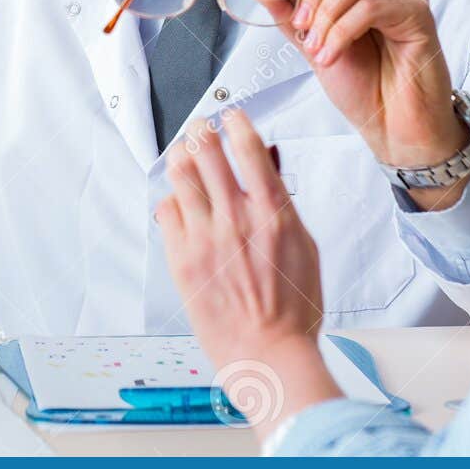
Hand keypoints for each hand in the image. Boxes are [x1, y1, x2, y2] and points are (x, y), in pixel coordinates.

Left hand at [157, 109, 342, 435]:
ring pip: (180, 174)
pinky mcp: (182, 258)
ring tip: (184, 154)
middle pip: (207, 151)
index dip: (236, 122)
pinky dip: (171, 199)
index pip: (248, 147)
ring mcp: (204, 238)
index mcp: (273, 213)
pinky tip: (179, 201)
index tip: (232, 115)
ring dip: (181, 156)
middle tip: (202, 128)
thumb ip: (283, 205)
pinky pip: (166, 210)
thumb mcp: (303, 246)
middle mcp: (235, 219)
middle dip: (202, 130)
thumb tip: (268, 171)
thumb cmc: (292, 308)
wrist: (268, 353)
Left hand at [280, 0, 468, 206]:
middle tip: (300, 29)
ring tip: (316, 50)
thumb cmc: (362, 88)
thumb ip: (291, 18)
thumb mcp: (315, 47)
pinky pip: (373, 8)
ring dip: (327, 15)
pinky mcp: (420, 18)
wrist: (391, 127)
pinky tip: (331, 57)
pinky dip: (342, 31)